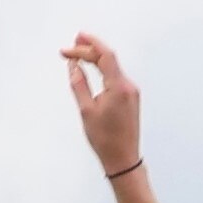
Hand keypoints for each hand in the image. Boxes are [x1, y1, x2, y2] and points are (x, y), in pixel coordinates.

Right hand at [64, 32, 144, 176]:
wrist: (123, 159)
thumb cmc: (106, 139)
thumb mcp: (86, 110)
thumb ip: (79, 84)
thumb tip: (73, 65)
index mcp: (119, 87)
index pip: (105, 56)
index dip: (88, 46)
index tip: (71, 43)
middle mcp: (129, 87)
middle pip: (109, 59)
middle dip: (90, 49)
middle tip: (72, 43)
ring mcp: (131, 92)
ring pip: (112, 67)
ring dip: (96, 57)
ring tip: (80, 51)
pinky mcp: (130, 98)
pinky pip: (116, 76)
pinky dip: (103, 69)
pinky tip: (92, 67)